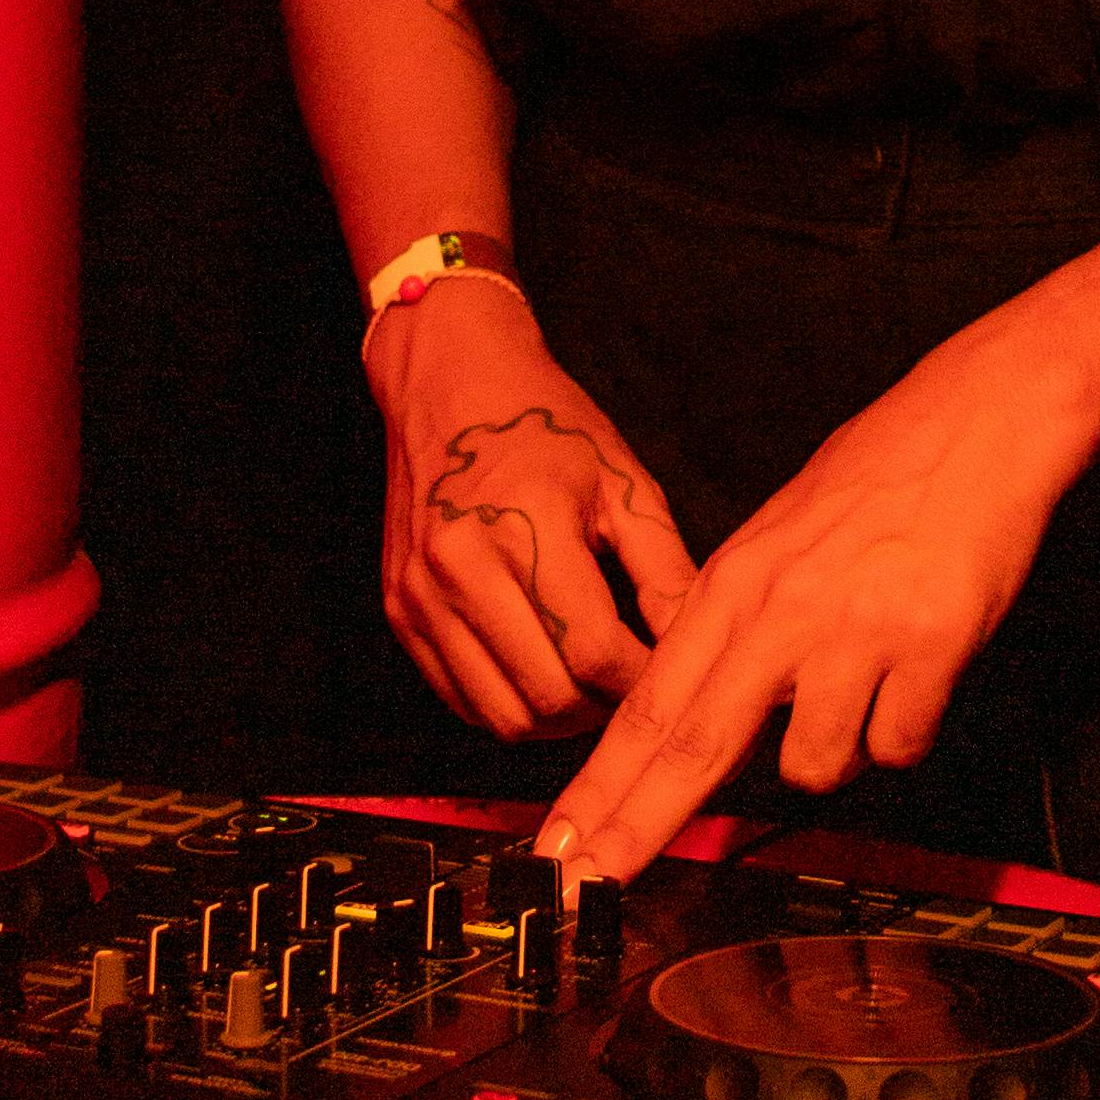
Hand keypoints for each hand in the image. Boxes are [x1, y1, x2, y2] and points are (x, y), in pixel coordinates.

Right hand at [372, 289, 698, 740]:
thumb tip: (700, 649)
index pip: (595, 652)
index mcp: (524, 524)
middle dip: (605, 707)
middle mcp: (459, 566)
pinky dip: (509, 703)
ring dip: (557, 718)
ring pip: (502, 716)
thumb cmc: (546, 426)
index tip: (670, 671)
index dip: (644, 680)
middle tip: (634, 681)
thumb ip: (664, 570)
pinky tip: (542, 668)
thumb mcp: (622, 481)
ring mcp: (420, 594)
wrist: (448, 380)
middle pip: (548, 696)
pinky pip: (460, 698)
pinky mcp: (400, 610)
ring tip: (592, 682)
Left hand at [534, 298, 1098, 882]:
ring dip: (830, 754)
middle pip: (691, 747)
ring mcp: (854, 632)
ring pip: (812, 766)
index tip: (559, 850)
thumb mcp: (775, 541)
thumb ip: (734, 628)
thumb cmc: (876, 479)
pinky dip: (901, 729)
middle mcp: (781, 613)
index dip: (600, 788)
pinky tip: (915, 672)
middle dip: (633, 829)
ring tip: (859, 688)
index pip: (648, 706)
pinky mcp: (930, 648)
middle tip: (588, 889)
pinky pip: (897, 746)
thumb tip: (698, 716)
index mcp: (733, 584)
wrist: (978, 423)